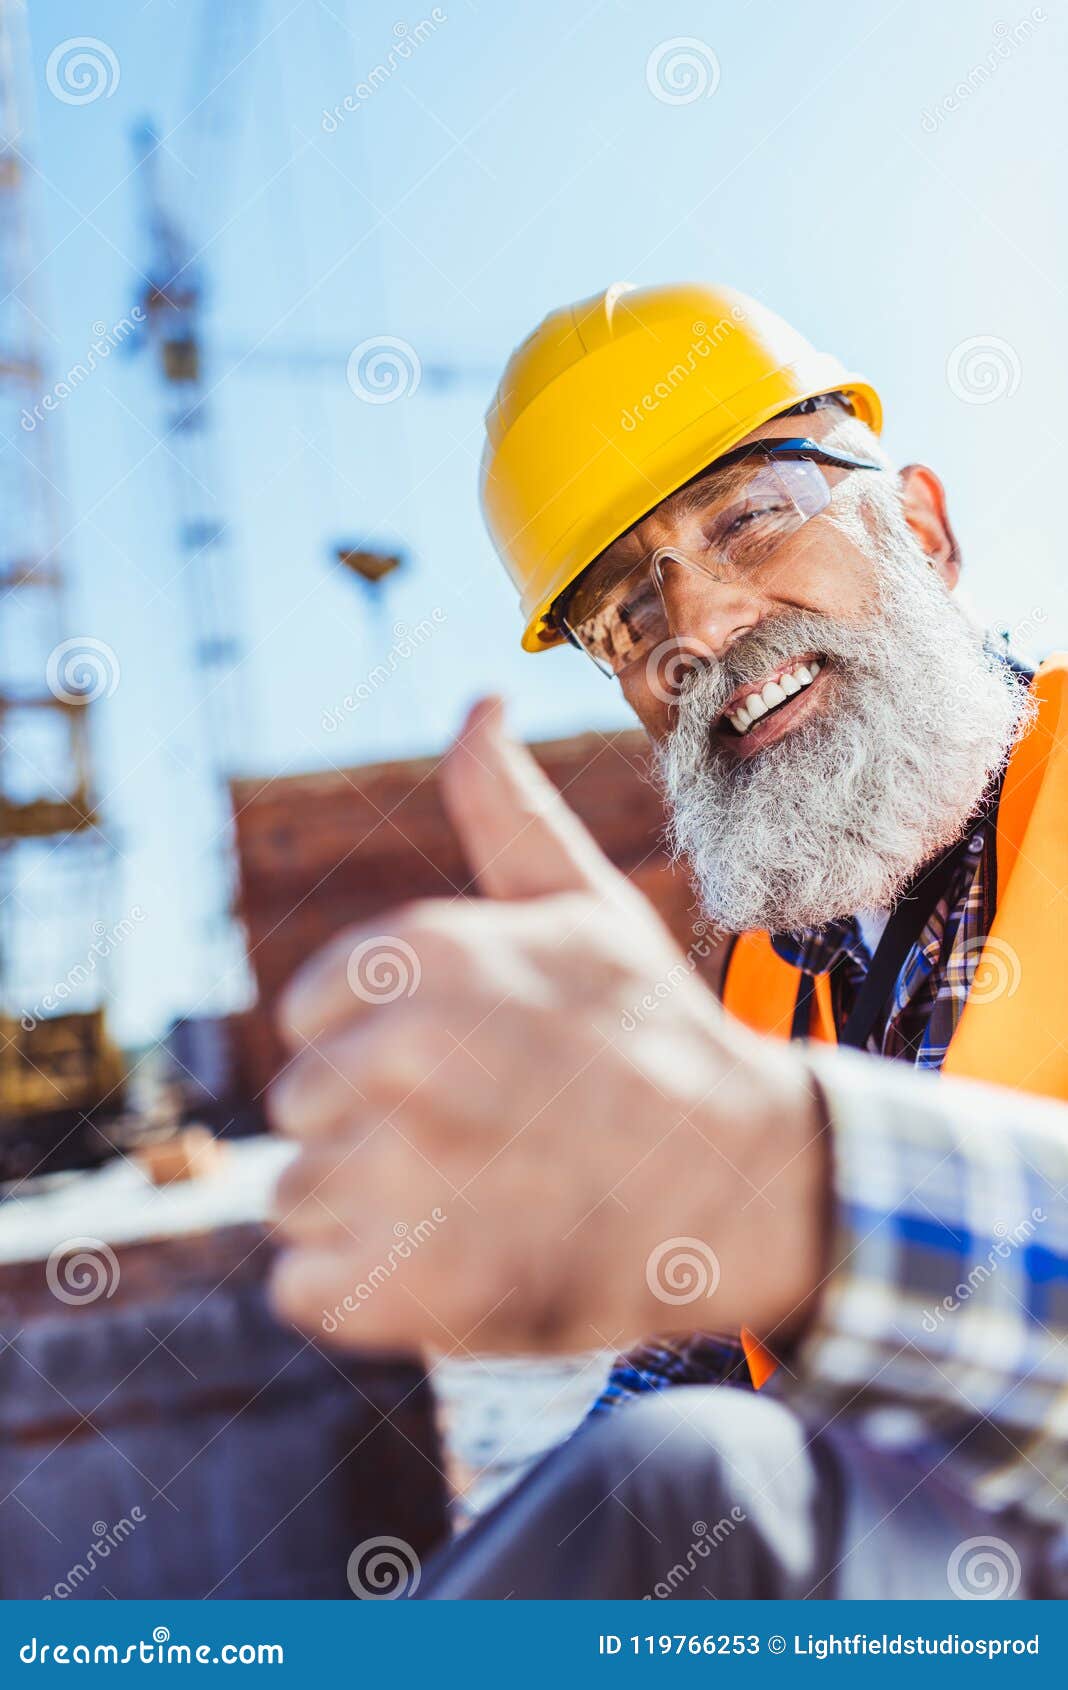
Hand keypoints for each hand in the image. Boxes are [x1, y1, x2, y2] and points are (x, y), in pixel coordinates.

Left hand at [267, 698, 826, 1356]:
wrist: (745, 1189)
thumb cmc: (654, 1039)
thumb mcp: (585, 905)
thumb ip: (506, 807)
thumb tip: (477, 701)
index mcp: (426, 955)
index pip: (308, 1016)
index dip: (378, 1044)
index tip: (462, 1064)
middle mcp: (406, 1056)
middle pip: (301, 1109)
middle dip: (372, 1129)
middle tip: (480, 1137)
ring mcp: (405, 1178)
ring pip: (296, 1200)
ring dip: (371, 1213)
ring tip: (475, 1201)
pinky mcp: (407, 1292)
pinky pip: (302, 1288)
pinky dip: (363, 1291)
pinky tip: (450, 1268)